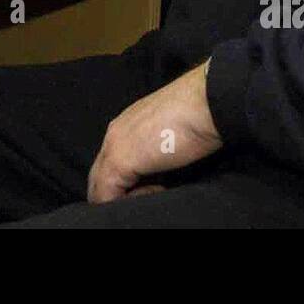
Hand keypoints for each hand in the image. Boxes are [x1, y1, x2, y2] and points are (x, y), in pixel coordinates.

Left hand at [87, 60, 221, 203]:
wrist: (206, 102)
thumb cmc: (197, 115)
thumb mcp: (168, 132)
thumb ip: (153, 148)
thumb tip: (156, 171)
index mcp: (124, 127)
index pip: (108, 164)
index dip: (124, 183)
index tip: (153, 185)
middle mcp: (113, 134)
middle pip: (98, 177)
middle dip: (118, 193)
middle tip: (149, 193)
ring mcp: (113, 146)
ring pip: (99, 188)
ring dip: (124, 197)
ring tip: (157, 189)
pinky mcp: (119, 160)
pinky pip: (108, 196)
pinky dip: (132, 201)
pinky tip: (160, 187)